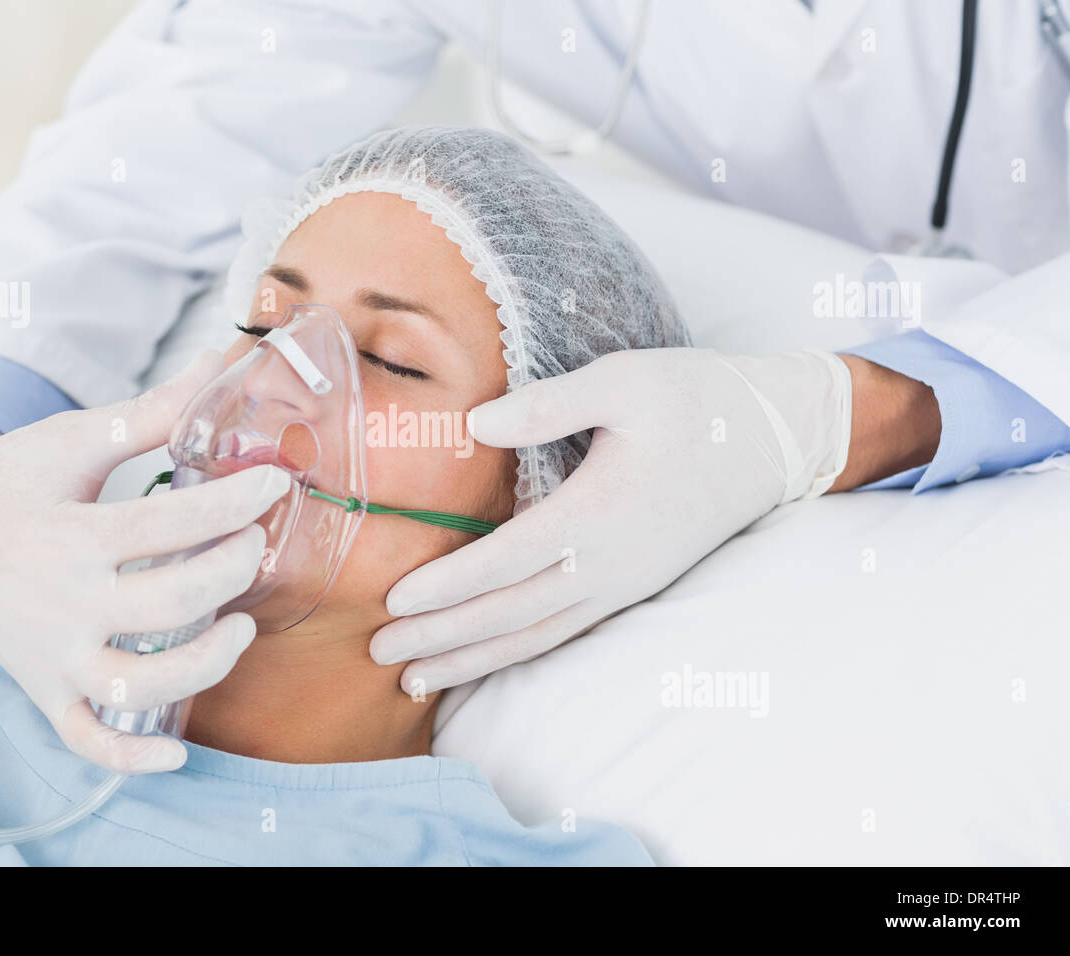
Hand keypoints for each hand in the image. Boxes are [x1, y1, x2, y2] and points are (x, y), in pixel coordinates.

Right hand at [0, 351, 290, 772]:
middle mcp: (61, 604)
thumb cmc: (11, 479)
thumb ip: (151, 413)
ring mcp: (52, 655)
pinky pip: (88, 740)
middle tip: (254, 543)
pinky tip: (179, 751)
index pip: (173, 523)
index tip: (276, 481)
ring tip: (240, 627)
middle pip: (171, 603)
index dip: (238, 501)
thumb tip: (219, 361)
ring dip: (205, 665)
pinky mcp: (45, 688)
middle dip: (232, 569)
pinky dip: (131, 758)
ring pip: (139, 686)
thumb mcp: (73, 439)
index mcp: (69, 534)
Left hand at [370, 347, 852, 691]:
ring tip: (414, 680)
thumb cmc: (699, 401)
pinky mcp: (633, 586)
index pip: (505, 560)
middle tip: (379, 653)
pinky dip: (516, 652)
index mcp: (599, 513)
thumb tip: (475, 423)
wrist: (777, 438)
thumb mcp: (627, 382)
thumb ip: (550, 404)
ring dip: (472, 660)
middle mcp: (608, 563)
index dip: (447, 585)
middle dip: (443, 637)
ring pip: (535, 636)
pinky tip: (483, 660)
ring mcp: (623, 583)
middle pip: (510, 613)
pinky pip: (563, 631)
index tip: (393, 600)